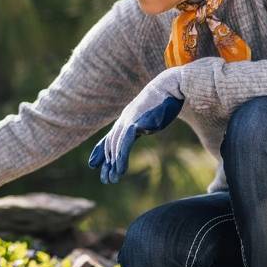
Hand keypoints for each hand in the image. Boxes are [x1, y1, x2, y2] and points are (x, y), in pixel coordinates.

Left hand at [88, 68, 183, 183]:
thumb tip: (144, 128)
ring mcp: (129, 119)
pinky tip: (120, 168)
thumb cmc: (166, 100)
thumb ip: (144, 121)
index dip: (101, 150)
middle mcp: (125, 118)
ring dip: (114, 163)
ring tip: (113, 179)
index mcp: (128, 117)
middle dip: (107, 163)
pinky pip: (124, 142)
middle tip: (106, 180)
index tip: (95, 164)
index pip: (111, 136)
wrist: (172, 86)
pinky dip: (121, 156)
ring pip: (115, 144)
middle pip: (111, 143)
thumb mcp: (152, 113)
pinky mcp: (136, 122)